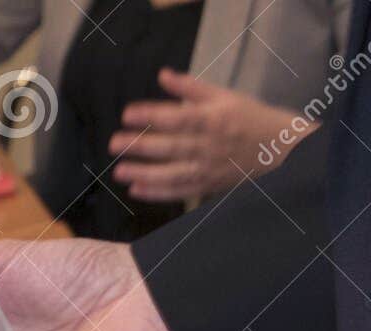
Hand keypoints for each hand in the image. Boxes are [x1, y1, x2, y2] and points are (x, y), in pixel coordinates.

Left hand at [111, 69, 311, 202]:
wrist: (279, 148)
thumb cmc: (248, 118)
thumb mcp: (224, 96)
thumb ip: (191, 87)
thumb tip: (162, 74)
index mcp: (215, 119)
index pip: (179, 117)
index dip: (152, 115)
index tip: (127, 114)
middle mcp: (211, 145)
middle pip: (172, 147)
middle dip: (141, 146)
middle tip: (114, 144)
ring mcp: (209, 169)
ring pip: (173, 174)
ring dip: (144, 174)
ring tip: (119, 171)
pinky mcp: (208, 186)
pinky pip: (180, 192)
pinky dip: (157, 193)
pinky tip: (135, 190)